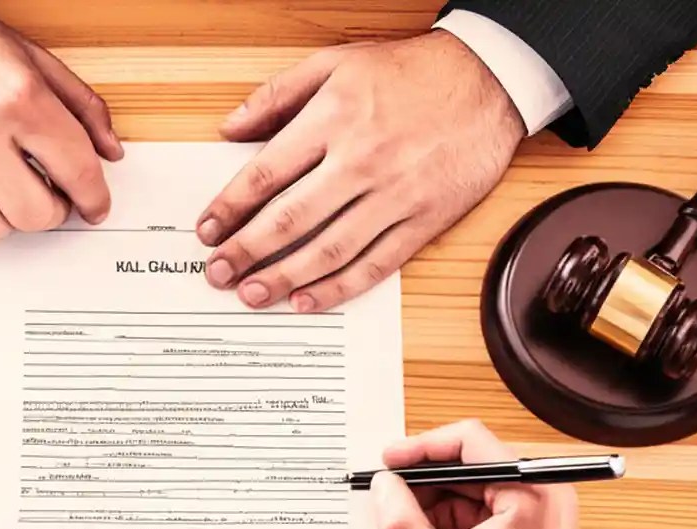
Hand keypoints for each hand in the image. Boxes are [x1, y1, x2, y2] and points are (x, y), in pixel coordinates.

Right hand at [0, 0, 122, 240]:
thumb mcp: (36, 60)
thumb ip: (82, 107)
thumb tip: (109, 151)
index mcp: (20, 98)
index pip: (76, 171)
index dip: (95, 199)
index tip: (95, 207)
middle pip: (35, 214)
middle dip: (53, 212)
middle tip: (52, 197)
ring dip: (10, 219)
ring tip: (11, 192)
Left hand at [197, 32, 523, 310]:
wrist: (488, 80)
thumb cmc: (412, 71)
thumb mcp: (337, 62)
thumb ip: (278, 93)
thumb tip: (230, 128)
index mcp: (333, 119)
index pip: (265, 174)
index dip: (229, 207)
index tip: (207, 229)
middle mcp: (361, 160)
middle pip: (289, 218)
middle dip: (245, 251)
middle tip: (217, 273)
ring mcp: (394, 195)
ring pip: (329, 248)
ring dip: (284, 277)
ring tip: (251, 294)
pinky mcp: (424, 220)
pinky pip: (375, 264)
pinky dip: (339, 288)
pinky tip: (308, 299)